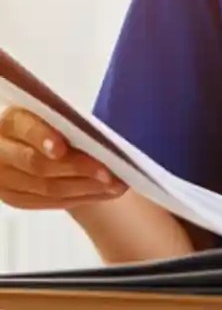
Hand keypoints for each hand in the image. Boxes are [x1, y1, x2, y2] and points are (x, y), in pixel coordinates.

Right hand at [0, 106, 125, 209]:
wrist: (31, 143)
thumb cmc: (52, 122)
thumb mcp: (55, 114)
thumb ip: (68, 122)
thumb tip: (100, 136)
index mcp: (12, 121)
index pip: (26, 129)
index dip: (43, 139)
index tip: (62, 149)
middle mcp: (1, 151)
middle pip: (38, 165)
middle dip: (78, 169)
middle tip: (110, 173)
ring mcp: (5, 179)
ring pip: (47, 188)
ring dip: (86, 188)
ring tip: (116, 185)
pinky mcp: (16, 197)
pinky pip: (49, 202)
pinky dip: (81, 198)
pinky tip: (104, 193)